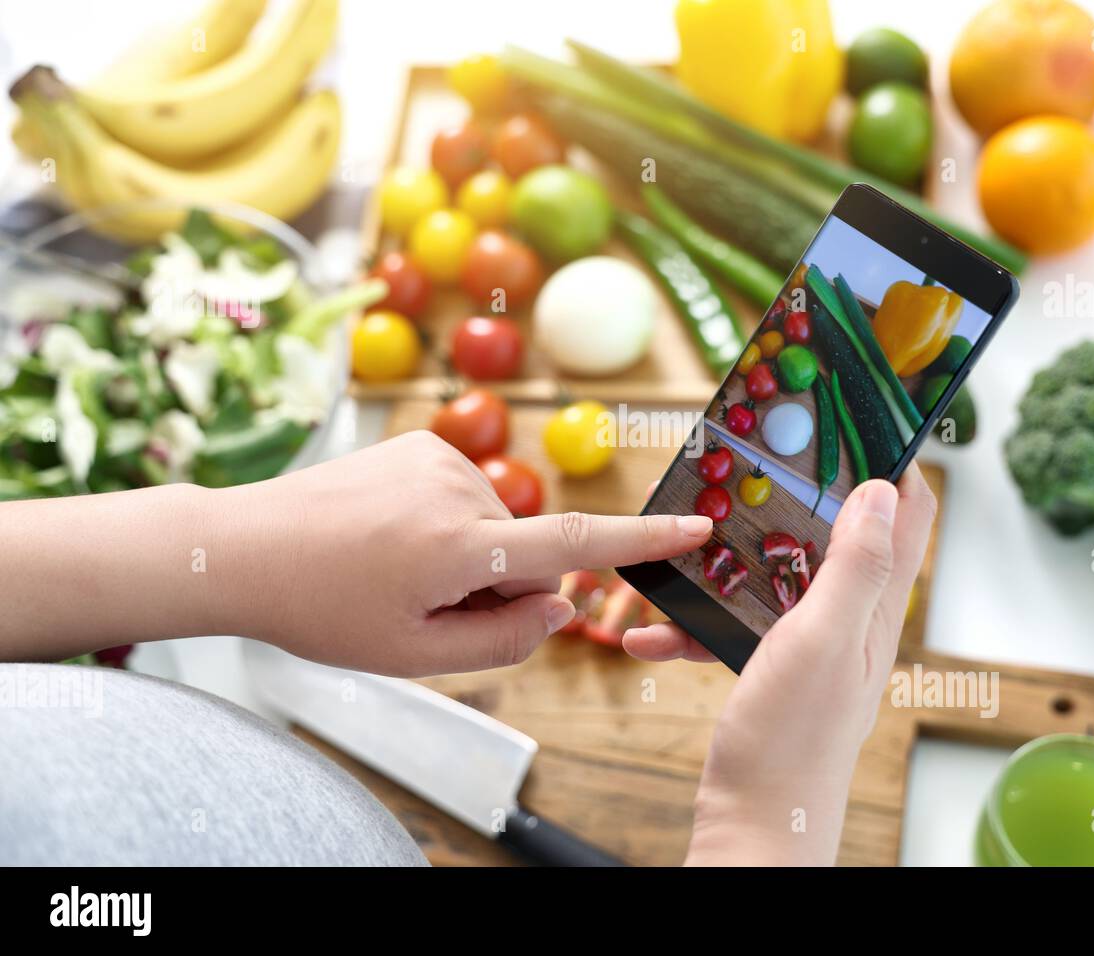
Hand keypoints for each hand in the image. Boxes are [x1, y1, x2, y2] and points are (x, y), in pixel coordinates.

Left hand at [0, 430, 712, 672]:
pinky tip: (391, 535)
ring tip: (394, 568)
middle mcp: (457, 487)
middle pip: (524, 552)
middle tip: (421, 606)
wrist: (241, 546)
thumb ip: (502, 640)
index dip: (643, 540)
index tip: (699, 526)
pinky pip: (465, 494)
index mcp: (458, 546)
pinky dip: (447, 521)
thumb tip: (564, 605)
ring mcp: (438, 455)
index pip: (575, 543)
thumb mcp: (413, 656)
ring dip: (467, 554)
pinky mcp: (420, 439)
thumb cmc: (323, 610)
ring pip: (495, 524)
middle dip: (494, 585)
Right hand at [624, 465, 936, 865]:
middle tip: (757, 461)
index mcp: (874, 607)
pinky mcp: (769, 669)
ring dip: (730, 559)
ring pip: (772, 576)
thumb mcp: (825, 641)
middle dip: (796, 495)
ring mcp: (807, 644)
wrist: (754, 825)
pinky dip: (693, 623)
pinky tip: (651, 629)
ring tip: (685, 547)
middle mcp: (848, 619)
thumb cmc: (792, 741)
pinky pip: (730, 628)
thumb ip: (855, 567)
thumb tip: (878, 489)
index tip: (857, 416)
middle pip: (834, 534)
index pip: (907, 515)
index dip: (893, 459)